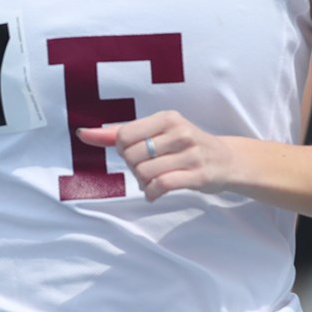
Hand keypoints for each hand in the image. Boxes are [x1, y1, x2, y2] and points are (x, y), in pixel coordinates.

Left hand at [76, 110, 236, 201]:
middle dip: (133, 168)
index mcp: (167, 118)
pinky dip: (151, 194)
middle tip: (146, 170)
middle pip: (132, 156)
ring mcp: (190, 154)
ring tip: (151, 182)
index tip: (134, 154)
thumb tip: (84, 133)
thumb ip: (121, 133)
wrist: (227, 161)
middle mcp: (180, 132)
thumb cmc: (185, 146)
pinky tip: (154, 193)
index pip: (124, 136)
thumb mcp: (158, 132)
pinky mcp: (197, 175)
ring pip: (145, 173)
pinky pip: (161, 186)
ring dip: (142, 183)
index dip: (122, 150)